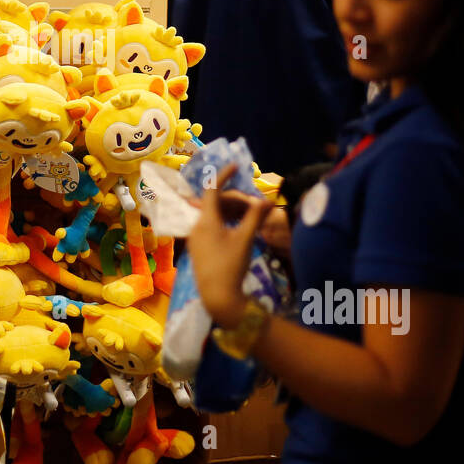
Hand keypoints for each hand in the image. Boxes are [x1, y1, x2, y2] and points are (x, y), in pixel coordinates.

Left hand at [186, 164, 268, 328]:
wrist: (218, 297)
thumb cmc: (231, 266)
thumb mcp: (245, 239)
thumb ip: (255, 217)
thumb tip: (268, 200)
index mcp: (205, 221)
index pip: (212, 189)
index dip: (223, 175)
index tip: (236, 166)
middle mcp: (196, 227)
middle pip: (214, 204)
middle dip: (235, 199)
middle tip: (254, 204)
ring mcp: (195, 239)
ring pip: (212, 216)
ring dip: (231, 212)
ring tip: (250, 216)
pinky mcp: (198, 250)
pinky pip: (210, 228)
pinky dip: (225, 223)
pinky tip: (239, 229)